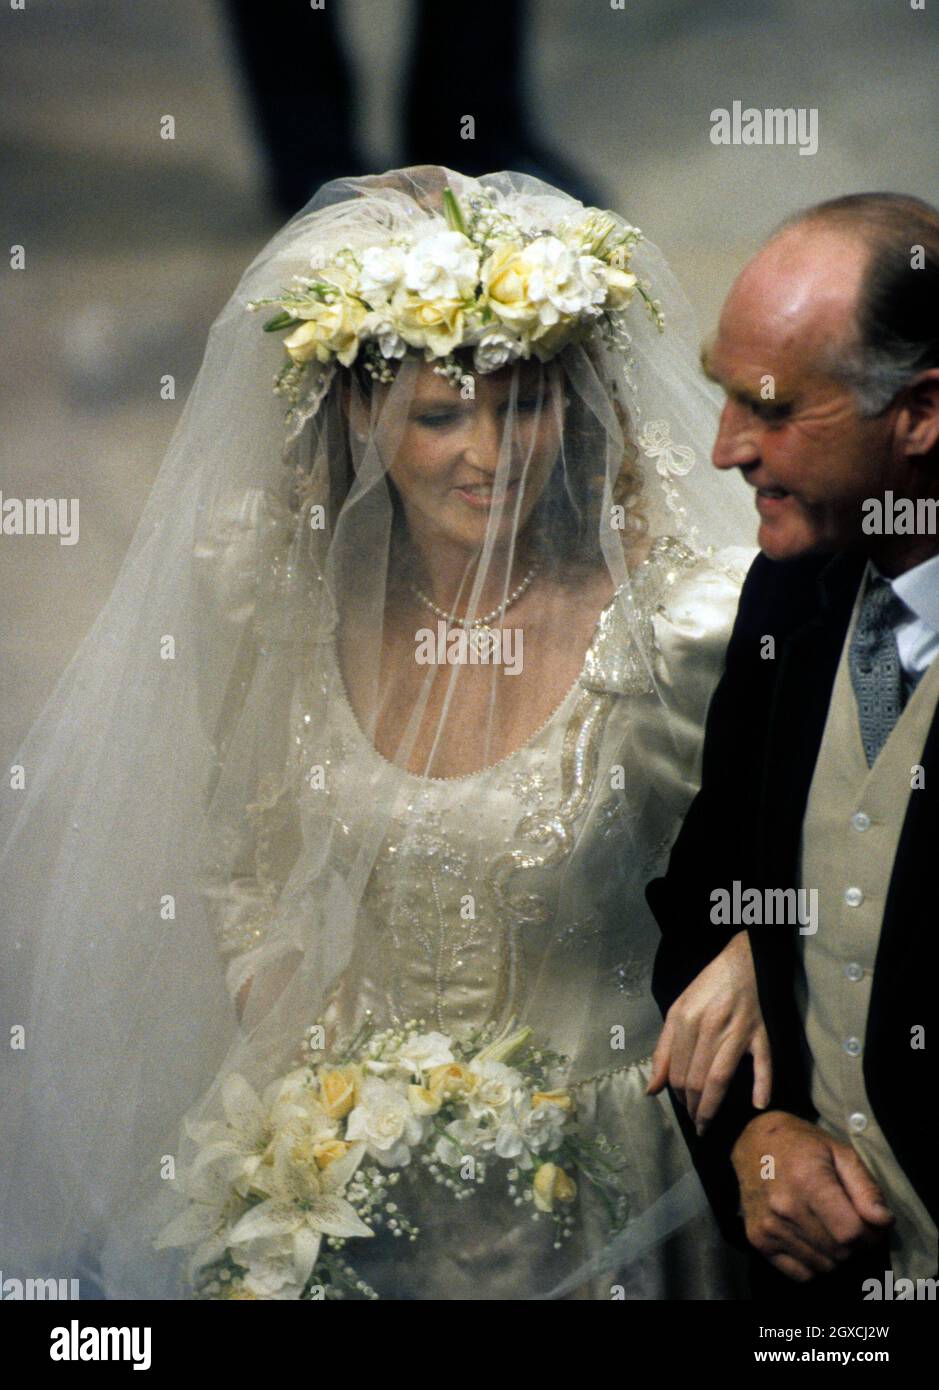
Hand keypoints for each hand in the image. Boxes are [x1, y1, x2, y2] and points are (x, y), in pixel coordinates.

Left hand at [647, 931, 770, 1132]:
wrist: (742, 962)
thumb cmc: (706, 988)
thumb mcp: (677, 1011)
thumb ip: (664, 1051)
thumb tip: (652, 1089)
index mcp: (685, 1020)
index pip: (678, 1071)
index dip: (677, 1095)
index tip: (681, 1106)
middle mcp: (709, 1026)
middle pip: (696, 1079)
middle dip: (693, 1107)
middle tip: (695, 1123)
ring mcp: (737, 1031)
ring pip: (720, 1077)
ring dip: (712, 1106)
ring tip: (706, 1125)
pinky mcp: (761, 1033)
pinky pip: (763, 1062)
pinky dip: (762, 1083)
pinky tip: (758, 1104)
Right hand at [732, 1111, 893, 1280]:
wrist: (752, 1142)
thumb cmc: (802, 1145)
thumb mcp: (841, 1153)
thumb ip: (866, 1188)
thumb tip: (883, 1221)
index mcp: (808, 1181)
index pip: (851, 1233)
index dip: (870, 1234)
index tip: (870, 1223)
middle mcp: (785, 1207)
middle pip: (840, 1252)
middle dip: (854, 1244)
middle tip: (849, 1222)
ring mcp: (768, 1227)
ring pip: (823, 1266)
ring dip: (835, 1254)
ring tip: (828, 1227)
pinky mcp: (757, 1240)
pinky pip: (801, 1273)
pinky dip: (813, 1263)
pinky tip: (810, 1238)